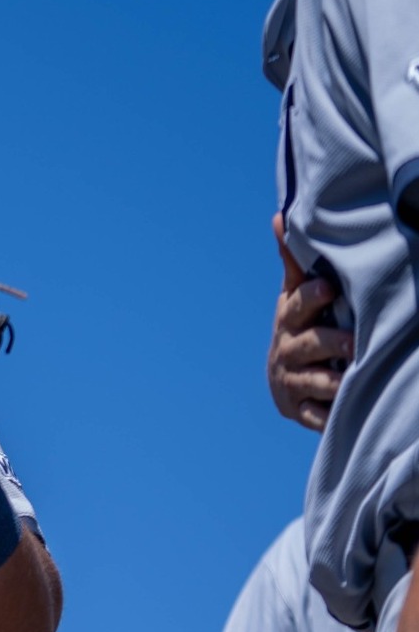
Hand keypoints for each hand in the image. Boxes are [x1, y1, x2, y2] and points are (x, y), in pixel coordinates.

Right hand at [269, 213, 350, 430]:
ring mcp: (292, 382)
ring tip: (352, 377)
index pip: (298, 305)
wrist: (286, 381)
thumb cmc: (302, 327)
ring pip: (315, 382)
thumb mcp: (295, 296)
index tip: (328, 288)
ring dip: (334, 382)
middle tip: (353, 343)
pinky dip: (329, 415)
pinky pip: (317, 416)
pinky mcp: (300, 410)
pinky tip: (344, 411)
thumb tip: (279, 216)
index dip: (311, 298)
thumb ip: (293, 261)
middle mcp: (287, 350)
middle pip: (309, 345)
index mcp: (289, 319)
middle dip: (330, 343)